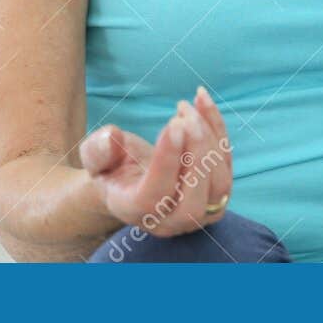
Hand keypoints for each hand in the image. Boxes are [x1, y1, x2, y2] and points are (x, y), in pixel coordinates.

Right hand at [79, 85, 232, 237]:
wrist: (132, 180)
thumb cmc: (112, 166)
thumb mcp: (95, 156)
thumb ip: (98, 150)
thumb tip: (111, 137)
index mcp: (134, 211)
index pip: (155, 196)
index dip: (167, 162)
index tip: (174, 124)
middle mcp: (169, 221)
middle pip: (194, 200)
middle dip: (196, 152)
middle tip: (184, 116)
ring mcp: (198, 213)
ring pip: (218, 184)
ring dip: (211, 139)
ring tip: (191, 104)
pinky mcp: (217, 196)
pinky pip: (227, 165)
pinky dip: (219, 131)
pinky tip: (203, 101)